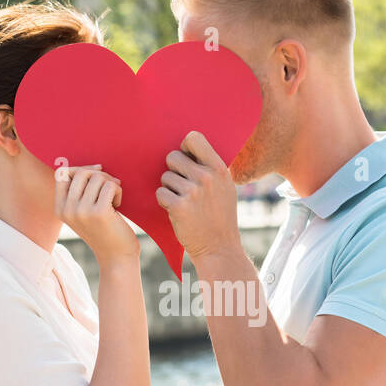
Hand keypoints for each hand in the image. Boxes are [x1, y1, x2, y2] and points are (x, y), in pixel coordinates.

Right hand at [55, 164, 138, 262]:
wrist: (116, 258)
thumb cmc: (104, 231)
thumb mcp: (84, 212)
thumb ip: (81, 192)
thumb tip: (95, 166)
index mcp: (59, 209)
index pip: (62, 174)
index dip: (80, 169)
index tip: (97, 174)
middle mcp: (67, 210)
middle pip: (81, 172)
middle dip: (100, 175)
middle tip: (111, 187)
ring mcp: (81, 211)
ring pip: (97, 177)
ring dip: (111, 184)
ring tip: (114, 199)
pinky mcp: (99, 212)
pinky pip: (110, 185)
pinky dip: (118, 191)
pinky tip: (118, 205)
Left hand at [156, 131, 241, 261]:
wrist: (219, 247)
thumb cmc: (220, 216)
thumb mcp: (225, 187)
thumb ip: (210, 168)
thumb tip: (190, 148)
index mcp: (219, 168)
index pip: (194, 138)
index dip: (185, 147)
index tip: (186, 159)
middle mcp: (206, 177)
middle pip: (172, 157)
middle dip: (173, 171)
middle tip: (183, 187)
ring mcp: (192, 192)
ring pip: (165, 177)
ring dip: (169, 189)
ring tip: (183, 202)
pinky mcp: (178, 207)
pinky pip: (160, 193)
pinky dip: (164, 202)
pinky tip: (177, 211)